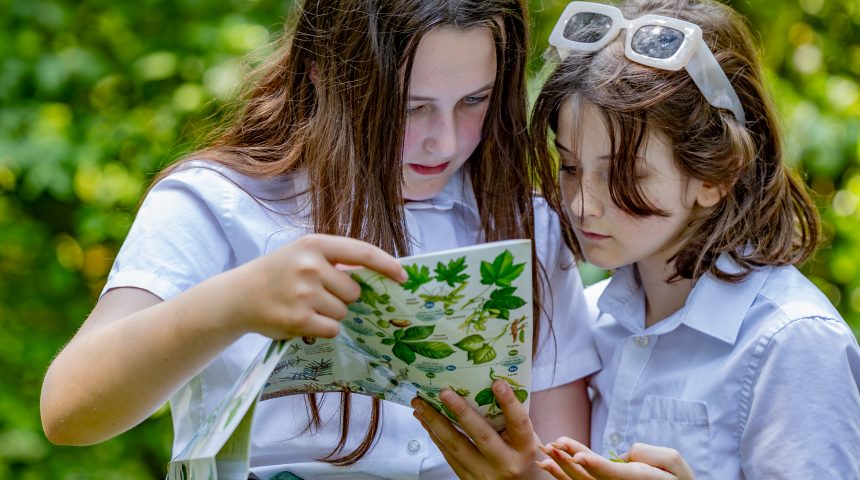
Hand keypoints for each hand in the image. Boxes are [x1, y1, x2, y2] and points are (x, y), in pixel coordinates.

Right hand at [227, 234, 405, 339]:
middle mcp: (310, 266)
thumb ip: (336, 262)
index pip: (362, 252)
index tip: (403, 276)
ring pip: (344, 311)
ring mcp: (304, 293)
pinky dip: (323, 328)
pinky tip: (302, 320)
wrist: (239, 296)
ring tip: (304, 306)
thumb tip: (378, 278)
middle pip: (354, 291)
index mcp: (315, 244)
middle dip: (342, 297)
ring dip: (330, 313)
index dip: (386, 265)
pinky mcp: (299, 319)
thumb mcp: (304, 255)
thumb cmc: (278, 274)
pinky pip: (332, 328)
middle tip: (316, 295)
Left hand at [411, 379, 549, 479]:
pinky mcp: (467, 479)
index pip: (519, 423)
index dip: (509, 403)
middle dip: (461, 412)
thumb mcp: (525, 439)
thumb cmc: (521, 457)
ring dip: (435, 422)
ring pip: (456, 446)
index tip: (497, 383)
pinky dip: (435, 435)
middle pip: (481, 435)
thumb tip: (486, 384)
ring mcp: (484, 473)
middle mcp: (505, 463)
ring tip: (420, 404)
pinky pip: (448, 454)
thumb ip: (510, 418)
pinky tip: (425, 420)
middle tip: (444, 392)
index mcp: (524, 448)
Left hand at [538, 437, 694, 479]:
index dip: (594, 464)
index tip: (577, 456)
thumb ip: (649, 453)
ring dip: (561, 467)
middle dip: (569, 461)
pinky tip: (548, 466)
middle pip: (590, 477)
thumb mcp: (674, 462)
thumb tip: (624, 455)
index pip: (611, 473)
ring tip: (545, 453)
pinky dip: (562, 475)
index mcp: (637, 479)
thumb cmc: (678, 476)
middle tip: (551, 446)